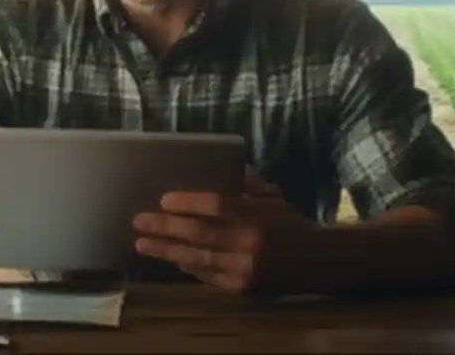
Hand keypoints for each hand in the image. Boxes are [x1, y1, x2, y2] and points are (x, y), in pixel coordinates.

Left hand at [132, 168, 309, 292]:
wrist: (316, 261)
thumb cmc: (289, 222)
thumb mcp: (272, 196)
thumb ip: (245, 183)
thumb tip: (218, 166)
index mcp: (256, 215)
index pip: (216, 206)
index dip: (188, 202)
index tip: (163, 199)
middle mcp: (248, 243)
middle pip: (198, 234)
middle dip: (165, 228)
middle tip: (139, 222)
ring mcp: (243, 269)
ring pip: (197, 258)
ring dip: (167, 251)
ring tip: (142, 244)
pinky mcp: (240, 288)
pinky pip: (207, 276)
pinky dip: (188, 266)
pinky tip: (172, 259)